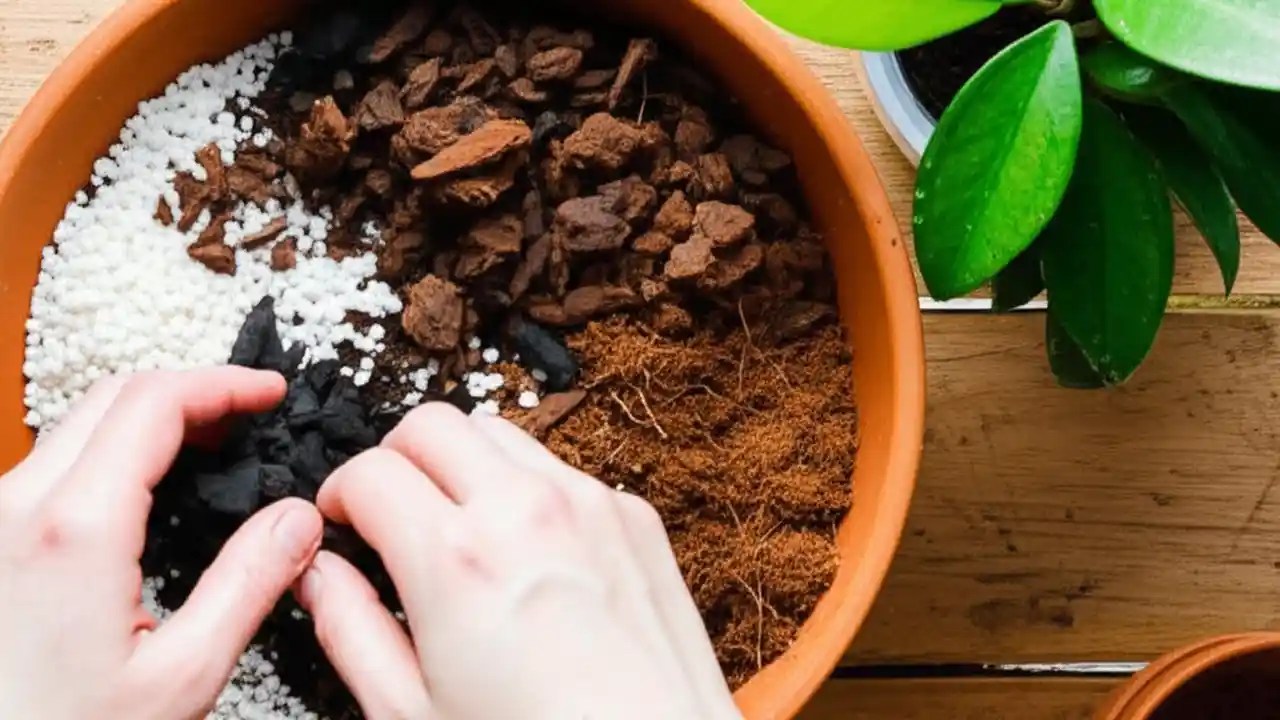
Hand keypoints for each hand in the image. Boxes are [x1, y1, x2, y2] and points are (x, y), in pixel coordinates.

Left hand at [0, 368, 323, 719]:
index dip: (223, 384)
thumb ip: (247, 585)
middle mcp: (19, 509)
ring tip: (215, 443)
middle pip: (113, 397)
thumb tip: (298, 520)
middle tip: (250, 411)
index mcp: (74, 531)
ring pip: (80, 424)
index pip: (154, 403)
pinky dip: (118, 449)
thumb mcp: (180, 675)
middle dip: (192, 389)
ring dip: (152, 416)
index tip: (269, 391)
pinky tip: (157, 484)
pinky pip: (57, 462)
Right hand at [297, 403, 741, 719]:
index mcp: (457, 559)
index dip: (339, 495)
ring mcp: (589, 502)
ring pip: (499, 433)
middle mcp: (526, 509)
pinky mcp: (634, 515)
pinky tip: (526, 552)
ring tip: (458, 532)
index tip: (343, 523)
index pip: (371, 470)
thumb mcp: (412, 712)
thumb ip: (350, 628)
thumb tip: (317, 572)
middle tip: (390, 514)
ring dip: (463, 464)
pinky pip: (560, 468)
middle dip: (395, 459)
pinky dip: (527, 488)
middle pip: (432, 423)